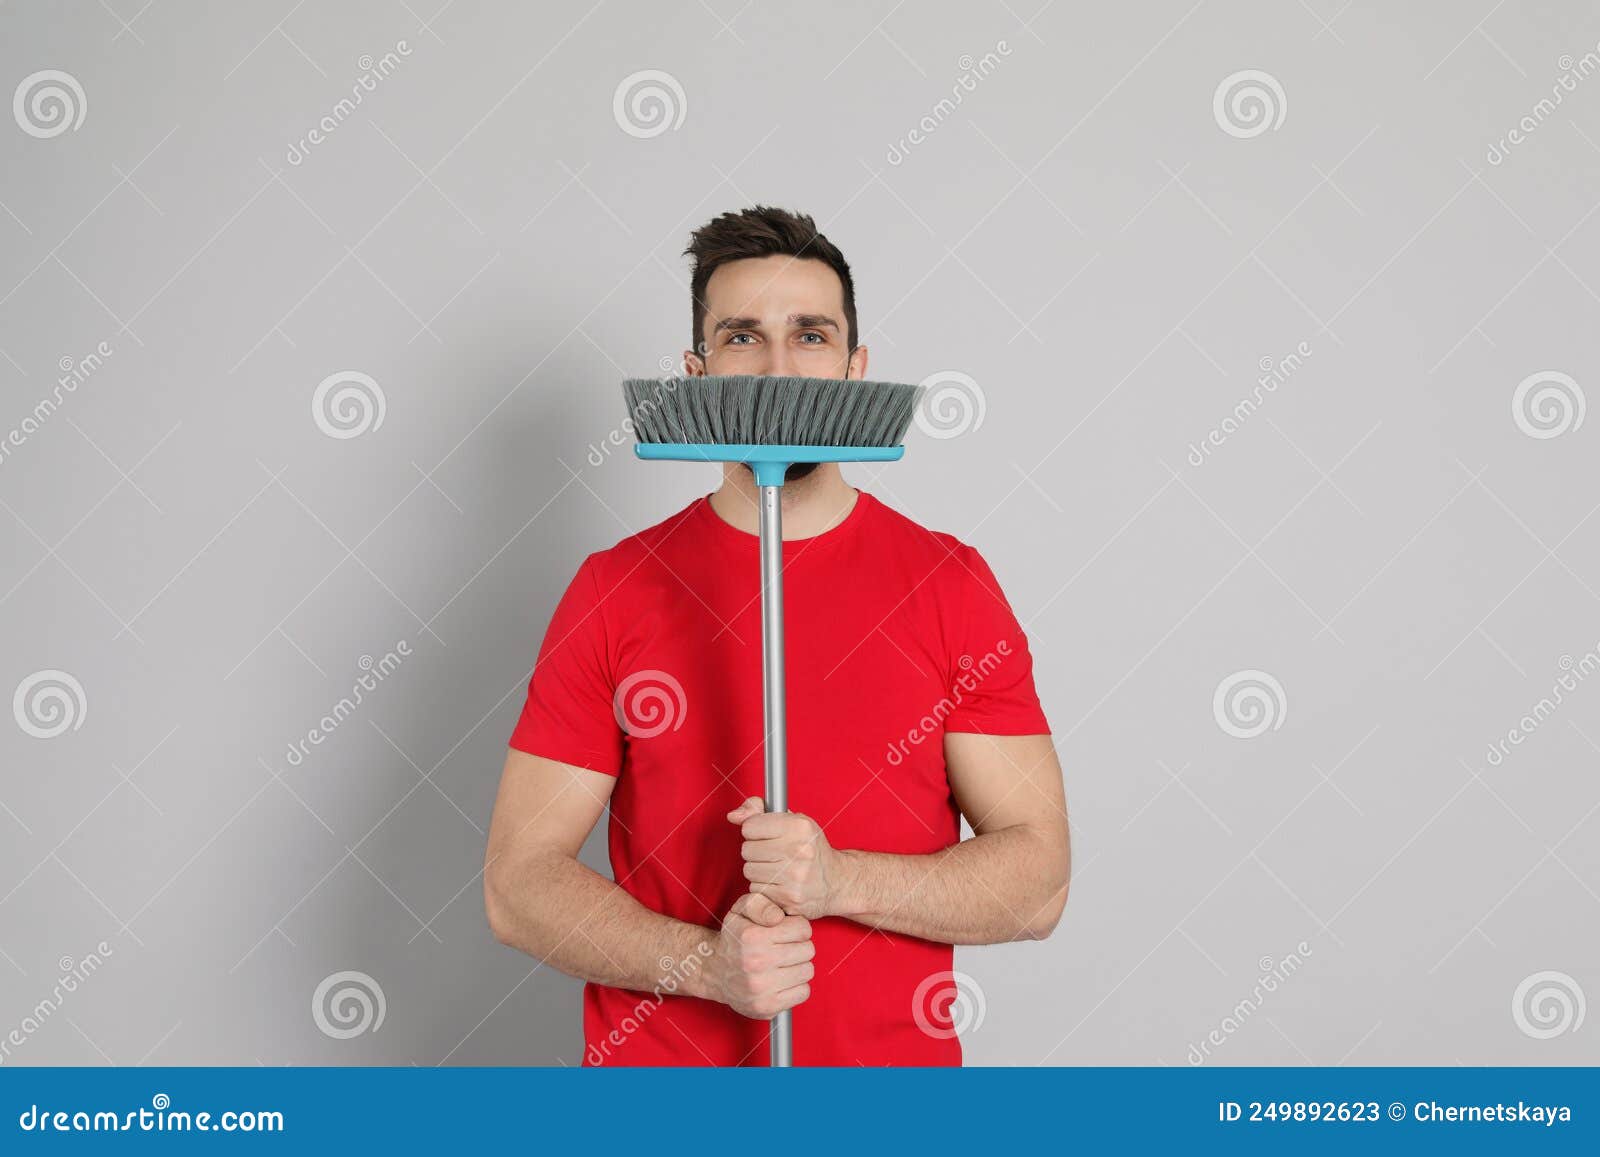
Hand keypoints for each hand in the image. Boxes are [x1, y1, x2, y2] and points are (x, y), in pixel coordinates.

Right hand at [705, 892, 813, 1020]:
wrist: (716, 973)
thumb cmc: (735, 939)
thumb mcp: (741, 910)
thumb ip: (761, 903)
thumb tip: (778, 916)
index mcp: (752, 937)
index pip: (803, 929)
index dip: (797, 928)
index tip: (786, 932)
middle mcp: (757, 962)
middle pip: (808, 950)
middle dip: (799, 947)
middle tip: (784, 948)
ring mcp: (762, 988)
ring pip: (808, 971)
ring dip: (798, 966)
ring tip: (782, 964)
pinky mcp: (768, 1007)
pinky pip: (803, 992)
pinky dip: (796, 986)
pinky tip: (782, 980)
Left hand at [728, 796, 838, 919]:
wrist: (836, 882)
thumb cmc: (811, 848)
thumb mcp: (793, 821)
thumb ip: (759, 811)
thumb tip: (733, 816)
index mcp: (799, 827)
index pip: (749, 826)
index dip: (755, 830)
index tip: (767, 834)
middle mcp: (798, 850)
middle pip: (746, 849)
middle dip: (756, 851)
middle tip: (774, 853)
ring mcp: (793, 876)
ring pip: (749, 870)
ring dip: (758, 870)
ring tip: (778, 868)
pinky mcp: (788, 898)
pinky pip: (756, 889)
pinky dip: (764, 887)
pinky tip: (780, 883)